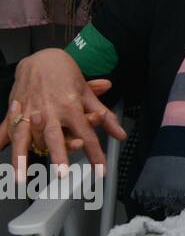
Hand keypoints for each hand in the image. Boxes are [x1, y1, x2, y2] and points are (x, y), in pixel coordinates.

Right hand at [3, 50, 125, 171]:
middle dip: (59, 155)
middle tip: (62, 173)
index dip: (96, 153)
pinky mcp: (16, 110)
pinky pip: (6, 128)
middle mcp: (51, 111)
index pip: (87, 134)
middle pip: (55, 136)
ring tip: (21, 177)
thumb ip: (105, 117)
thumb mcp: (88, 94)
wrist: (43, 59)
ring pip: (26, 136)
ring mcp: (30, 111)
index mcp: (71, 107)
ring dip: (23, 157)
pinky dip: (0, 141)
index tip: (101, 171)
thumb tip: (121, 135)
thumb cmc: (67, 76)